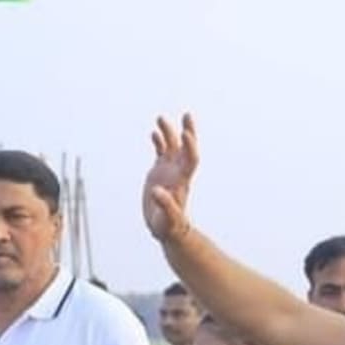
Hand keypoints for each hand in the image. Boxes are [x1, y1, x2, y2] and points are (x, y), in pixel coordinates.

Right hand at [144, 114, 198, 241]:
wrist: (167, 229)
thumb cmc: (169, 226)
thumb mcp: (168, 219)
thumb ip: (166, 205)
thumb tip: (158, 192)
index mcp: (182, 182)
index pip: (190, 160)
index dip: (189, 147)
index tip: (186, 134)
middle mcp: (178, 173)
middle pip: (185, 149)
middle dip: (187, 132)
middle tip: (188, 115)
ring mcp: (169, 171)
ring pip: (172, 147)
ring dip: (169, 133)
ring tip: (161, 118)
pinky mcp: (159, 172)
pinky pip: (161, 153)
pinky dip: (159, 143)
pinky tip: (154, 133)